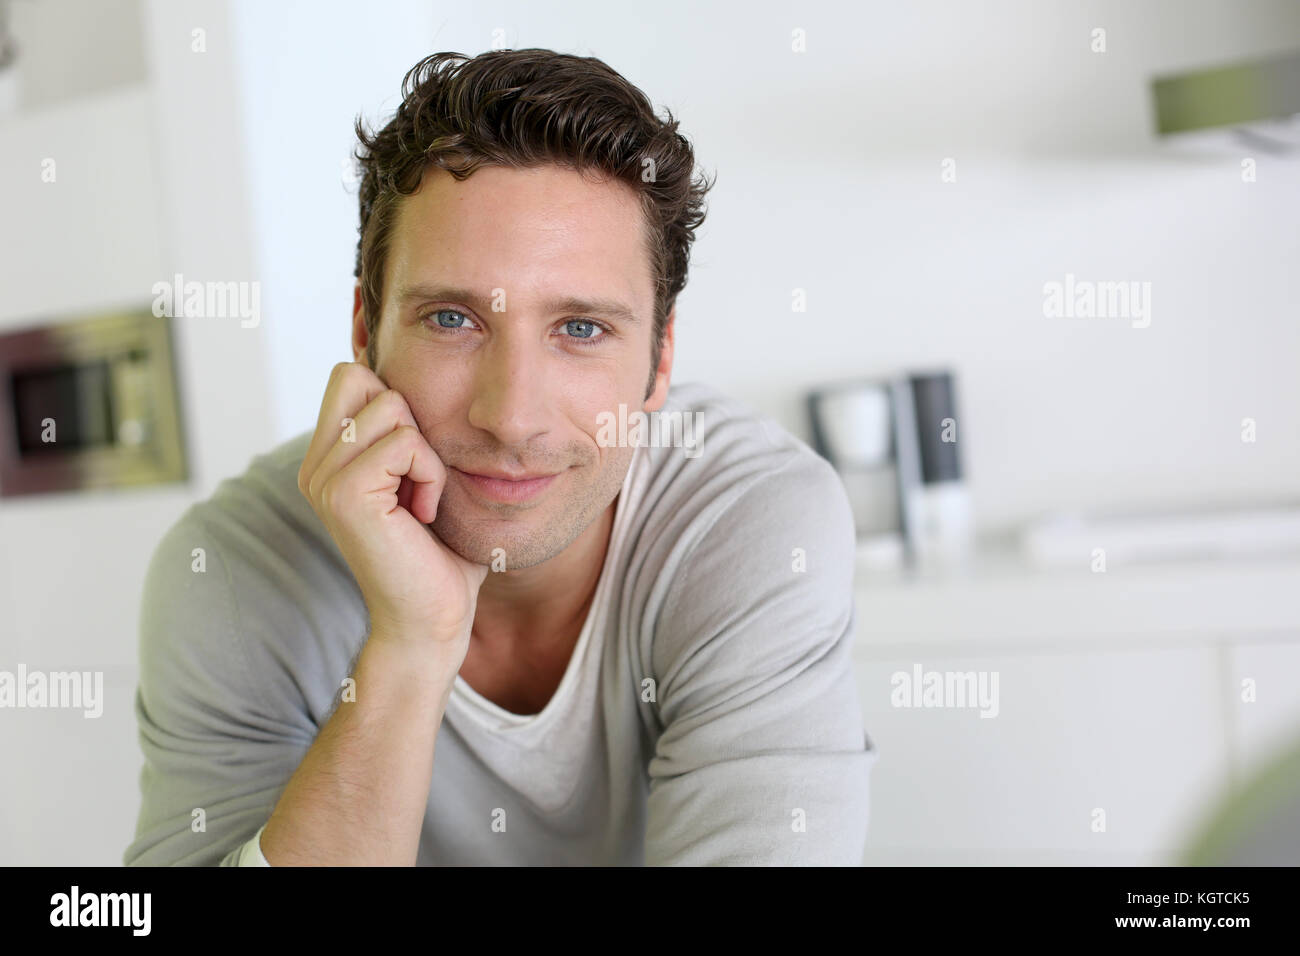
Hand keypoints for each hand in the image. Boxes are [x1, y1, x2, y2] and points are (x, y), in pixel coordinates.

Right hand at [297, 362, 487, 653]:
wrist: (432, 619)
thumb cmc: (442, 552)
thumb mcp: (425, 475)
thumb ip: (411, 429)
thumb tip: (425, 369)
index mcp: (328, 459)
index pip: (352, 375)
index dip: (396, 402)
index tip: (412, 464)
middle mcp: (315, 465)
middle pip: (361, 376)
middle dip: (408, 419)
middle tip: (416, 478)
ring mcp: (323, 478)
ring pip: (391, 406)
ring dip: (426, 454)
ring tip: (420, 501)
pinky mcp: (344, 494)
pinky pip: (405, 443)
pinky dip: (430, 475)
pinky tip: (422, 514)